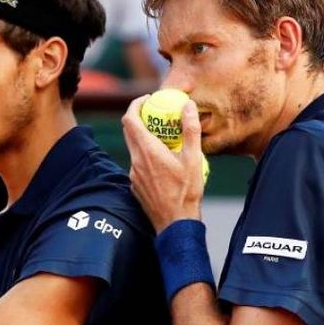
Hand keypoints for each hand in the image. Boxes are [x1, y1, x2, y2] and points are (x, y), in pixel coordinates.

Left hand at [121, 96, 203, 232]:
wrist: (176, 224)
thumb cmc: (186, 193)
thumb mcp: (194, 159)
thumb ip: (190, 130)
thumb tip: (187, 106)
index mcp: (147, 151)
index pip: (130, 119)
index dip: (136, 105)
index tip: (148, 100)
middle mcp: (136, 161)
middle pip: (129, 131)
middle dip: (140, 118)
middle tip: (156, 114)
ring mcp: (133, 175)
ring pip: (134, 148)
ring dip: (144, 138)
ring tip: (165, 138)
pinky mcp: (135, 186)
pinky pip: (138, 164)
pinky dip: (146, 155)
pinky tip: (164, 162)